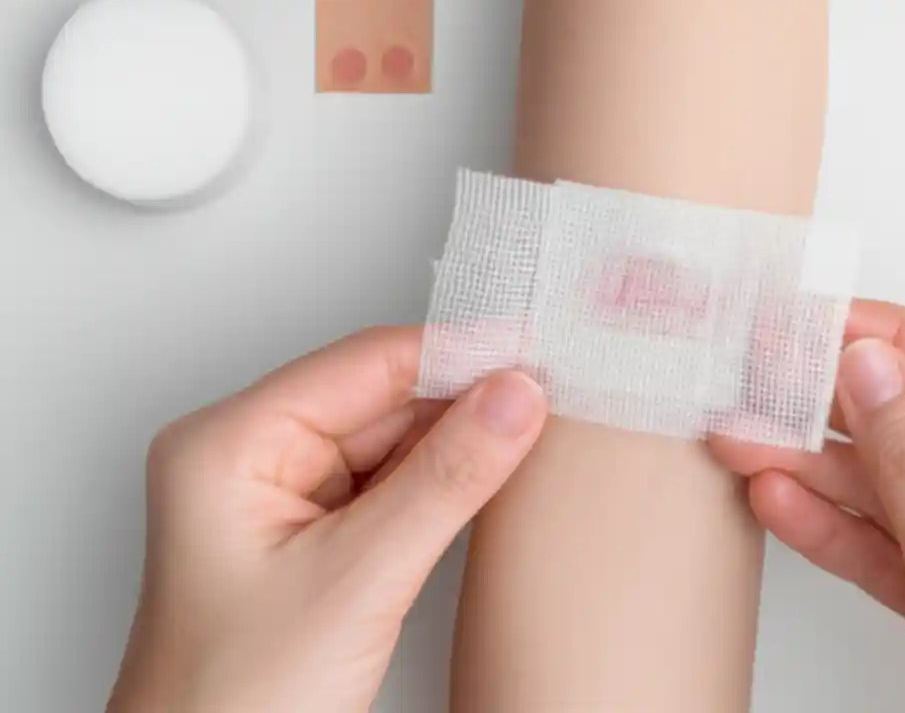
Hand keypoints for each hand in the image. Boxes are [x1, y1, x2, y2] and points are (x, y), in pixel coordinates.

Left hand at [107, 327, 547, 711]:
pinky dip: (442, 482)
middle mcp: (250, 458)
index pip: (363, 365)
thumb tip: (512, 398)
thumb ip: (444, 480)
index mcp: (230, 445)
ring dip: (459, 440)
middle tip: (548, 396)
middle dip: (464, 398)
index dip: (454, 354)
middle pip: (381, 397)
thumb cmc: (233, 700)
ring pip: (392, 442)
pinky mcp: (314, 537)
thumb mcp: (357, 579)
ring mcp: (282, 498)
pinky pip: (389, 485)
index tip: (531, 353)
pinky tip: (489, 475)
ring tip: (531, 431)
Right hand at [711, 301, 904, 712]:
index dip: (896, 339)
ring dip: (813, 464)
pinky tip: (777, 497)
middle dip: (834, 409)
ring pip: (891, 481)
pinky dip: (826, 521)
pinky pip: (881, 536)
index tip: (821, 326)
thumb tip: (874, 369)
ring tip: (745, 439)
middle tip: (763, 381)